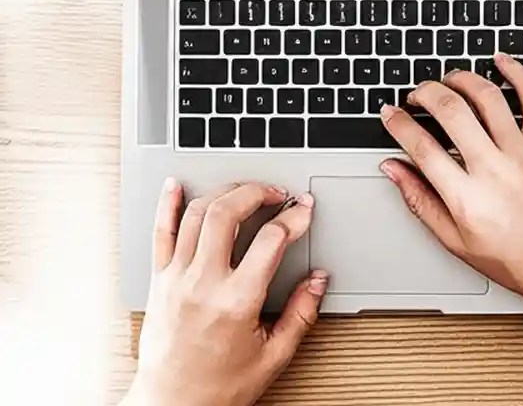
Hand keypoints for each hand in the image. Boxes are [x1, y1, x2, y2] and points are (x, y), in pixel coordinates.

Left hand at [123, 181, 325, 405]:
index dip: (294, 217)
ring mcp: (175, 279)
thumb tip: (318, 280)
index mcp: (236, 302)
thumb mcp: (274, 355)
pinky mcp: (158, 281)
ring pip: (195, 215)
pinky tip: (177, 185)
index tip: (304, 210)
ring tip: (244, 190)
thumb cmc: (218, 387)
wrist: (171, 405)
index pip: (270, 239)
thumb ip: (301, 313)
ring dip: (223, 192)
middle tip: (276, 193)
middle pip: (227, 212)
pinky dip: (167, 204)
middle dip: (257, 191)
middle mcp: (202, 284)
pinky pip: (159, 232)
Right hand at [378, 53, 522, 309]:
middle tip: (416, 94)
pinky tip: (501, 61)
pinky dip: (516, 73)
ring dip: (462, 79)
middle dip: (424, 93)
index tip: (390, 114)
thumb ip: (421, 201)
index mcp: (466, 197)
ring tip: (449, 80)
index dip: (398, 124)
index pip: (421, 146)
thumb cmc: (517, 259)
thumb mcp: (456, 241)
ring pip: (487, 97)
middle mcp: (494, 169)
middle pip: (450, 111)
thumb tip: (393, 169)